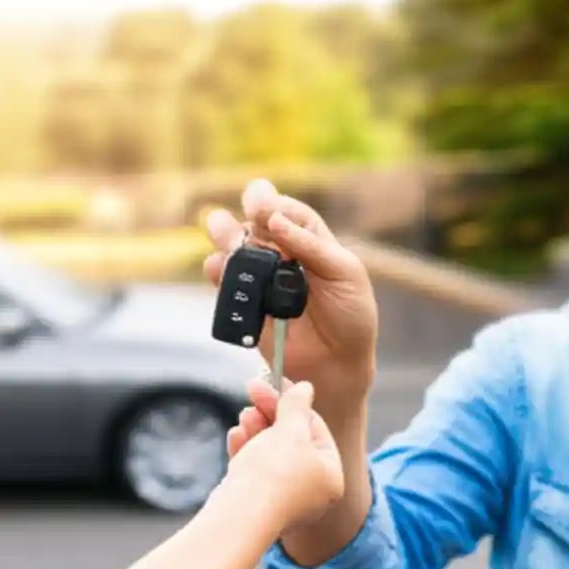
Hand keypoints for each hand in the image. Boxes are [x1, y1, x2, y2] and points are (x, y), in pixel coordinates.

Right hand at [203, 179, 378, 399]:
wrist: (339, 364)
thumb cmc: (351, 315)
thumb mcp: (345, 273)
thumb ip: (311, 246)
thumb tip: (275, 221)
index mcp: (309, 238)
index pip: (285, 210)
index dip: (272, 204)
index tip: (263, 206)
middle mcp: (281, 252)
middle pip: (255, 224)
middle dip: (247, 217)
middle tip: (248, 217)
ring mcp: (261, 277)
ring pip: (235, 247)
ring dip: (226, 236)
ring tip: (224, 233)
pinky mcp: (246, 303)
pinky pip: (224, 282)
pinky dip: (217, 270)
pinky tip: (219, 266)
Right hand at [222, 380, 343, 532]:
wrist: (241, 515)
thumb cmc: (275, 472)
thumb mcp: (291, 429)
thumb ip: (297, 405)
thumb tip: (305, 388)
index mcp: (332, 477)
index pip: (316, 429)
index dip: (294, 403)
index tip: (274, 383)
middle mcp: (312, 494)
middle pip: (292, 441)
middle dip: (270, 415)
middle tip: (253, 391)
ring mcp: (283, 502)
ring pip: (270, 455)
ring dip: (256, 430)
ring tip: (244, 415)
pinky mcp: (257, 505)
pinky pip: (253, 472)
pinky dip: (245, 451)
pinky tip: (235, 435)